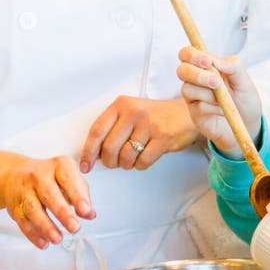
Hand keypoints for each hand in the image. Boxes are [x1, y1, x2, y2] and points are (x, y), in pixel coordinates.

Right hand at [5, 154, 95, 249]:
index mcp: (58, 165)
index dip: (78, 196)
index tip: (86, 211)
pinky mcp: (14, 205)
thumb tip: (90, 214)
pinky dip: (33, 234)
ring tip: (58, 238)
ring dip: (46, 226)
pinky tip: (44, 242)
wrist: (15, 174)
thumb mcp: (69, 177)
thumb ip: (82, 194)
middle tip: (74, 227)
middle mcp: (40, 175)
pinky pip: (23, 221)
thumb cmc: (48, 176)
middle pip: (50, 195)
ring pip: (33, 209)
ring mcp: (25, 190)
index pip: (69, 180)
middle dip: (63, 213)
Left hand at [79, 96, 197, 172]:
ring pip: (126, 157)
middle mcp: (134, 112)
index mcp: (121, 104)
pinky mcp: (163, 137)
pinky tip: (145, 157)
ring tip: (132, 158)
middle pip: (109, 148)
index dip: (88, 151)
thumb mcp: (130, 113)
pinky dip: (140, 165)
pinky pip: (143, 161)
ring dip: (127, 164)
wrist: (184, 113)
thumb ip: (111, 129)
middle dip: (110, 162)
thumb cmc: (153, 116)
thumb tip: (93, 155)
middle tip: (115, 163)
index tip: (85, 166)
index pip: (97, 130)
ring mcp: (149, 124)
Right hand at [177, 47, 261, 156]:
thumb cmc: (245, 99)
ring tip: (224, 100)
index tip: (208, 62)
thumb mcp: (244, 80)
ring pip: (187, 89)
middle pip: (181, 70)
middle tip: (216, 82)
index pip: (188, 54)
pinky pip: (198, 106)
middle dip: (198, 74)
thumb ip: (232, 66)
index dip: (192, 55)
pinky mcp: (195, 114)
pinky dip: (214, 108)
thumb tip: (214, 60)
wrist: (248, 124)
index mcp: (207, 67)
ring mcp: (194, 97)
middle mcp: (196, 80)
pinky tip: (223, 110)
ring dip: (208, 93)